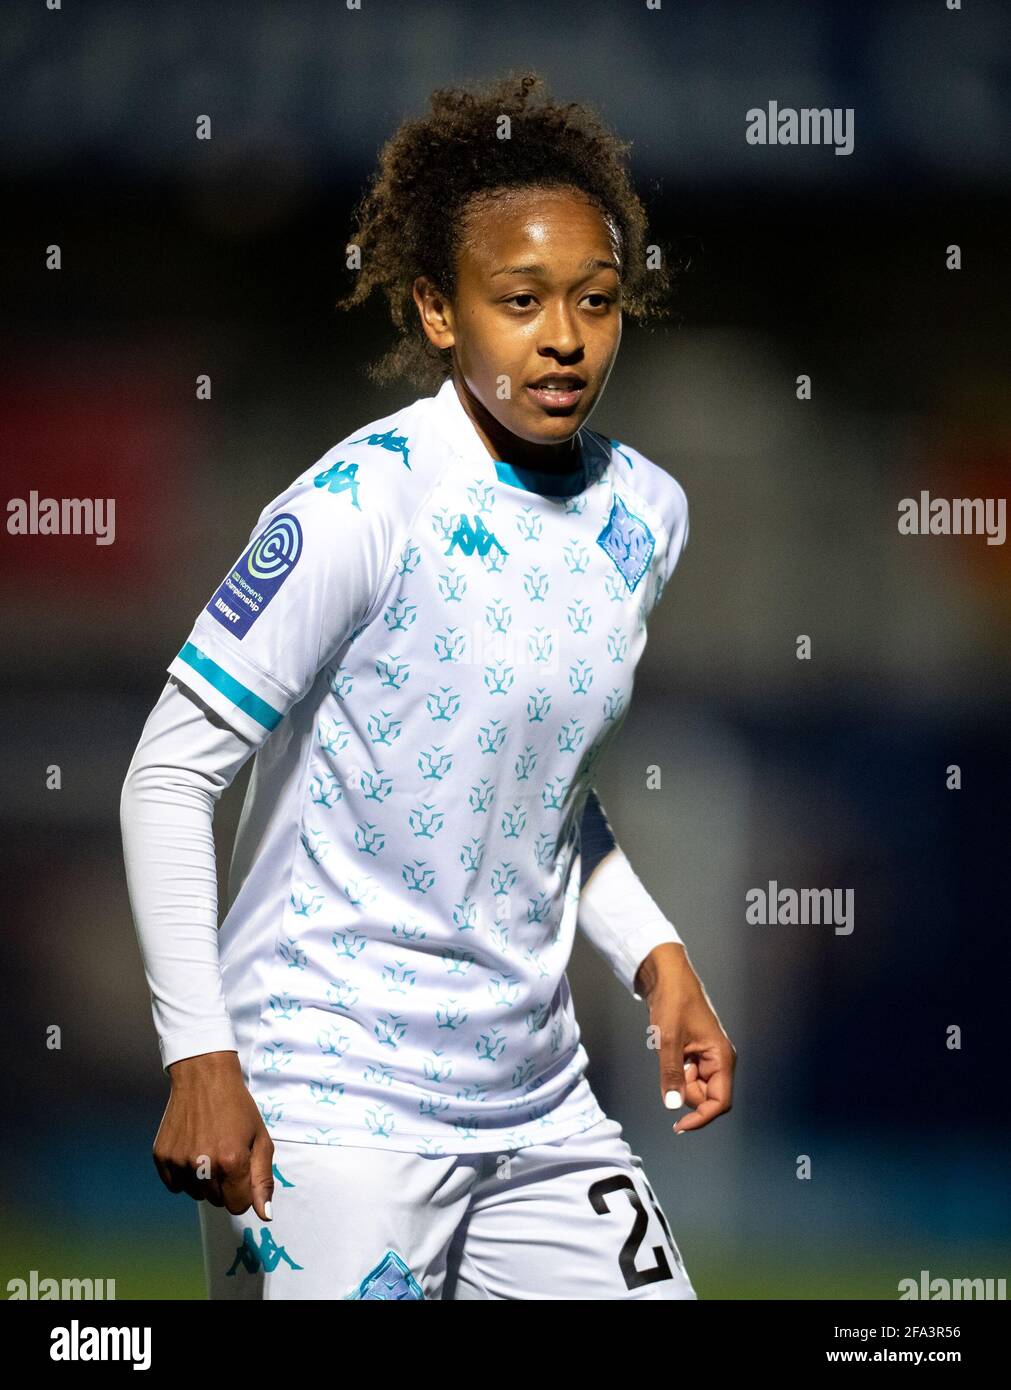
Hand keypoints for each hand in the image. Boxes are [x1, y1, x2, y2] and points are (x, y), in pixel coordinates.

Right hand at [153, 1050, 273, 1218]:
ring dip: (204, 1182)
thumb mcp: (260, 1139)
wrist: (204, 1077)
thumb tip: (265, 1216)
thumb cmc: (237, 1108)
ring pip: (195, 1195)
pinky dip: (184, 1176)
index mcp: (232, 1162)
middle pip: (217, 1201)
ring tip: (209, 1151)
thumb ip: (263, 1180)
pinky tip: (192, 1151)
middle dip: (225, 1185)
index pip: (238, 1206)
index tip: (242, 1172)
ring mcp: (179, 1161)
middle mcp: (203, 1165)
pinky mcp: (161, 1156)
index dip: (243, 1191)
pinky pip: (175, 1186)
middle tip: (226, 1155)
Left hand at [635, 944, 736, 1134]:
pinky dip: (675, 1069)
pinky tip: (668, 1049)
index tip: (679, 1125)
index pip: (720, 1102)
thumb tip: (673, 1105)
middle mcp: (719, 1060)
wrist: (666, 977)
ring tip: (669, 1050)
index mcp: (722, 1058)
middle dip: (685, 1090)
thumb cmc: (673, 1002)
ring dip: (678, 1078)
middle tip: (670, 1064)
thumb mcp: (668, 1040)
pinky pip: (687, 1073)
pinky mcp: (695, 1052)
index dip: (701, 1117)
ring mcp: (707, 1056)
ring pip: (694, 1086)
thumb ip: (672, 1074)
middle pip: (705, 1096)